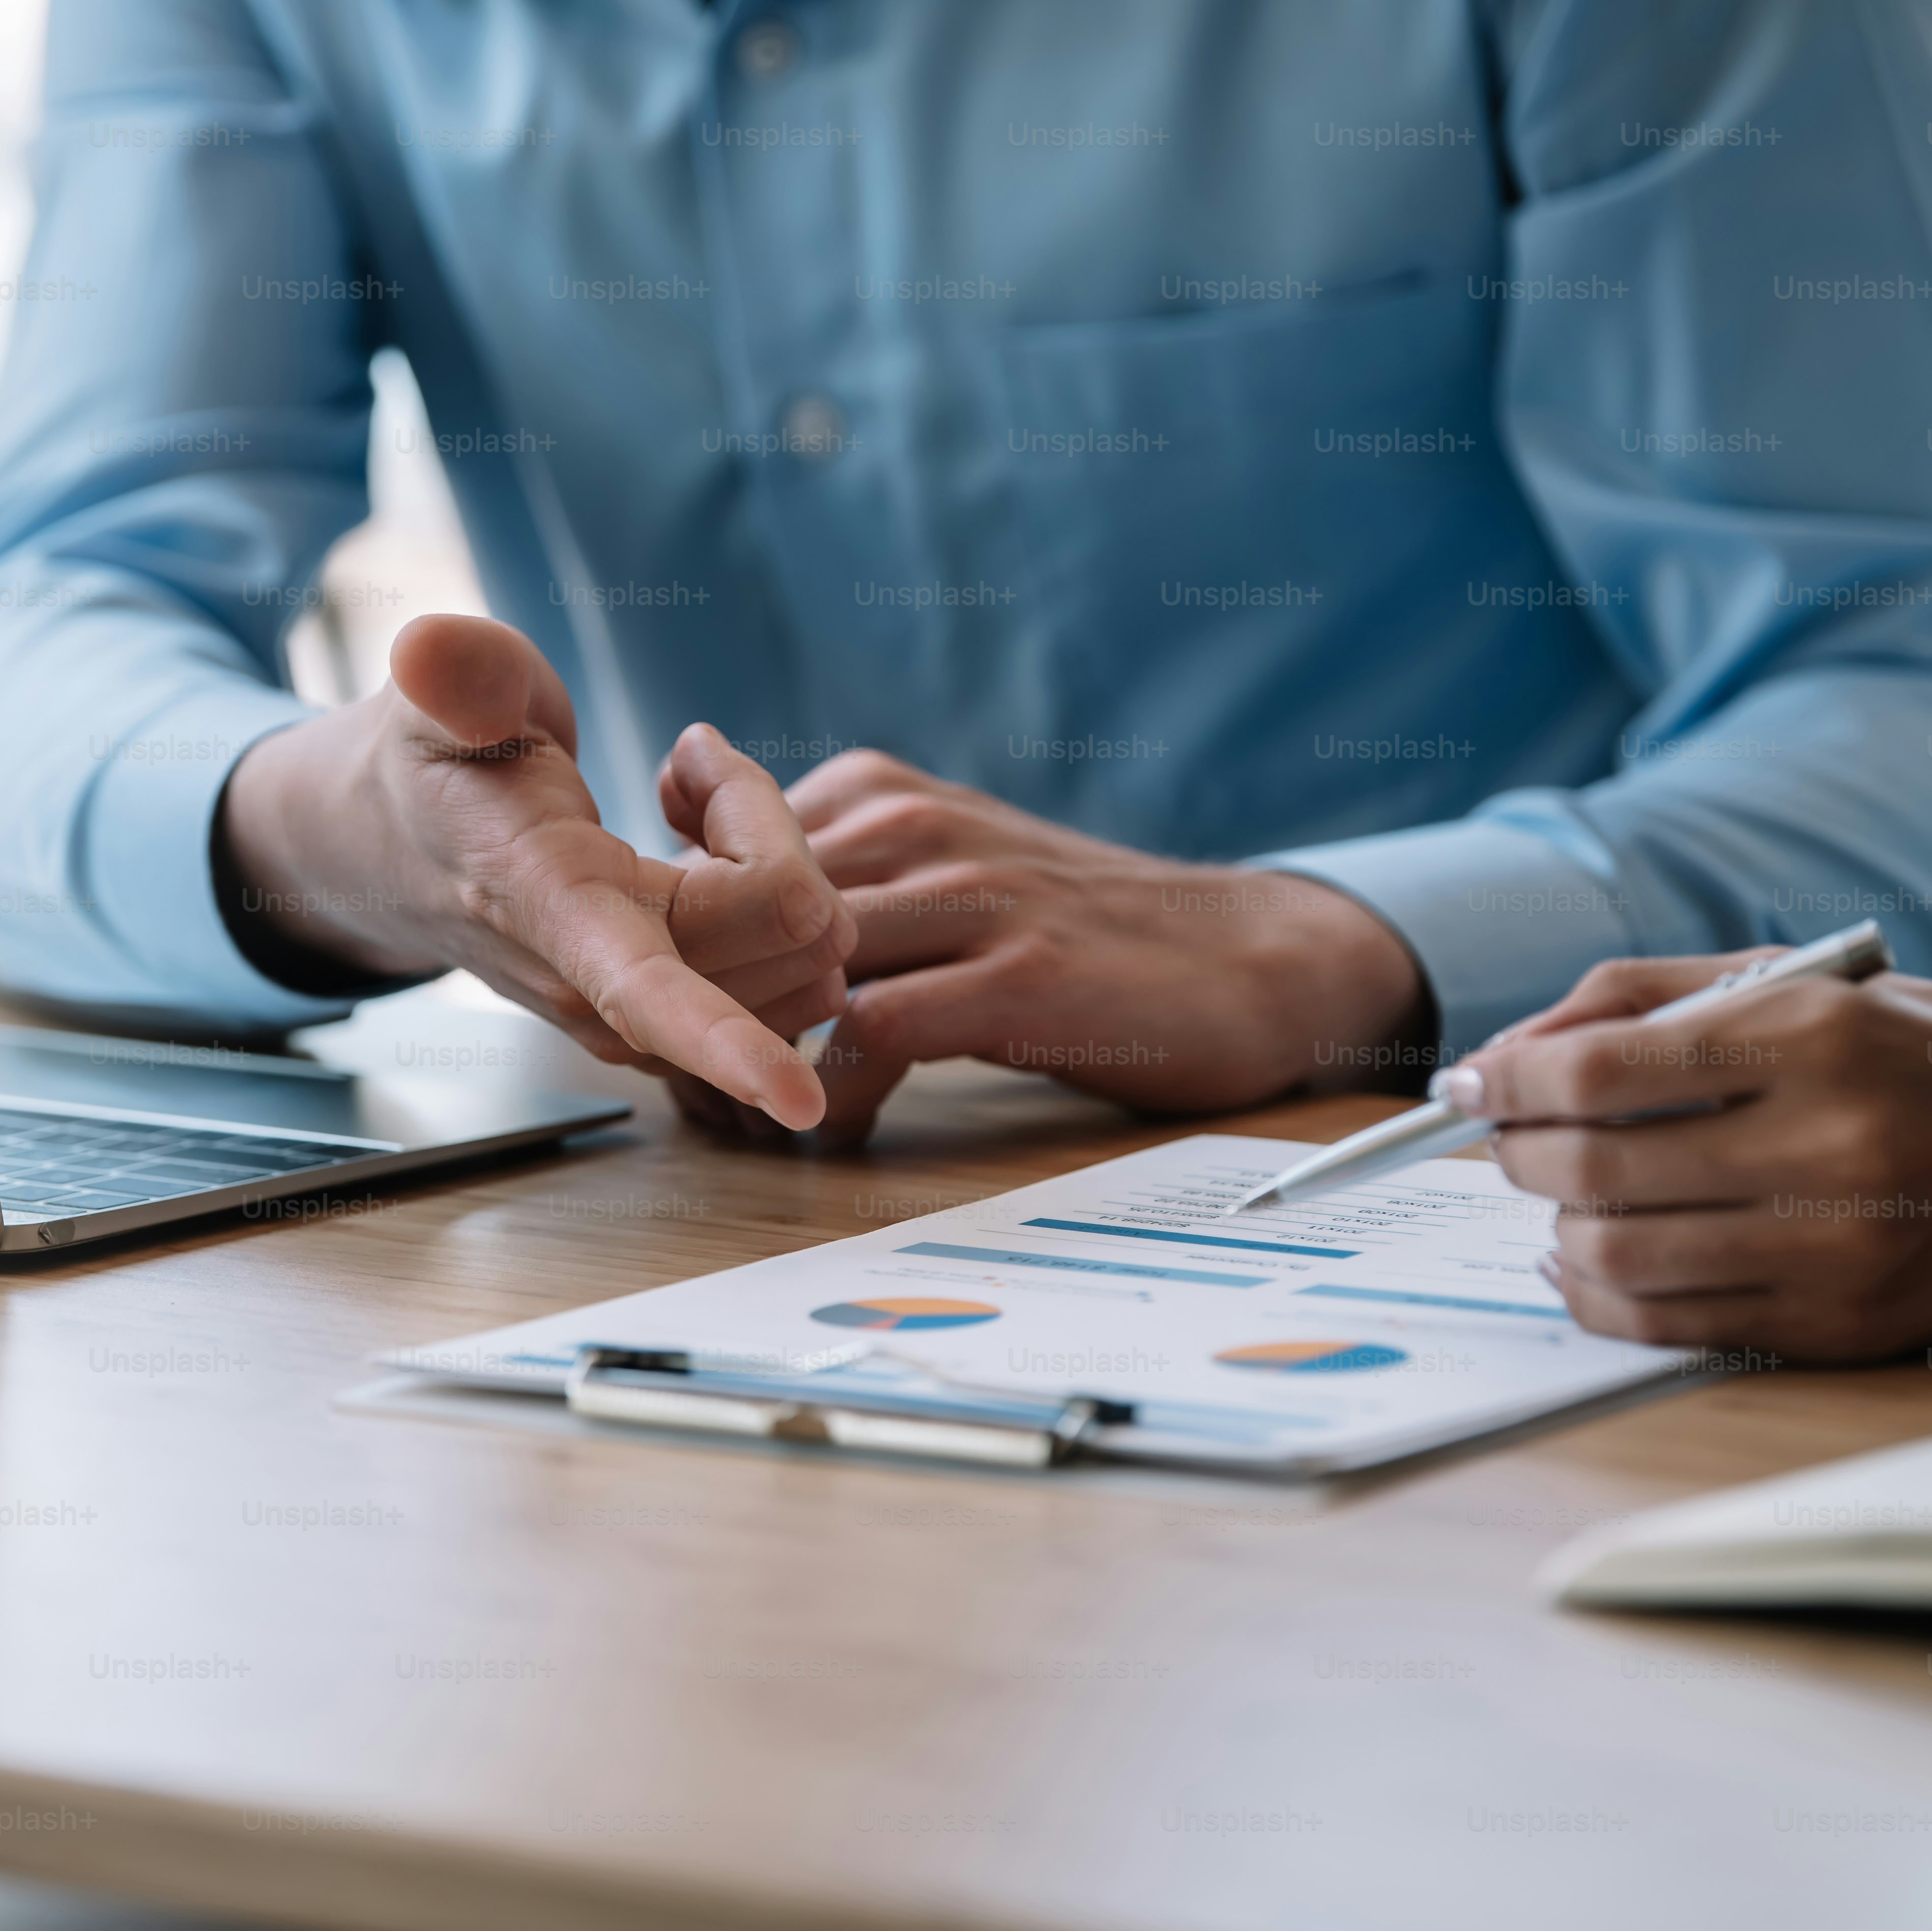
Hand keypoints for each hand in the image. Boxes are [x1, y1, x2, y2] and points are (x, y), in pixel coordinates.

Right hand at [218, 616, 848, 1127]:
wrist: (397, 849)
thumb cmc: (430, 766)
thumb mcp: (431, 698)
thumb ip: (454, 674)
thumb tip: (433, 651)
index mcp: (554, 910)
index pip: (655, 994)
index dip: (732, 1046)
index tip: (801, 1103)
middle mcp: (604, 989)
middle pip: (793, 924)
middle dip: (771, 825)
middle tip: (686, 770)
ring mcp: (641, 1019)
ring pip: (809, 947)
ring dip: (779, 861)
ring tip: (685, 809)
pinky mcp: (673, 1022)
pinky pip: (797, 963)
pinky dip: (778, 896)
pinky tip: (695, 847)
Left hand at [672, 751, 1424, 1145]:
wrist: (1249, 955)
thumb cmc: (1084, 928)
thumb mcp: (953, 866)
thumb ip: (845, 876)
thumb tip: (718, 922)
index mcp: (884, 796)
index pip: (718, 859)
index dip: (688, 949)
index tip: (682, 1019)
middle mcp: (915, 832)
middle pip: (739, 916)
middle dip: (701, 1009)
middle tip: (694, 1087)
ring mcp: (970, 903)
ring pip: (794, 975)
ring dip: (756, 1060)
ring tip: (753, 1119)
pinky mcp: (1016, 982)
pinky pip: (872, 1040)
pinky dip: (836, 1099)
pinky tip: (844, 1134)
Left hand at [1446, 955, 1931, 1361]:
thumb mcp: (1813, 984)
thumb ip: (1650, 997)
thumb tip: (1512, 1047)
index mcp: (1818, 1039)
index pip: (1598, 1069)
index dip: (1505, 1077)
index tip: (1470, 1081)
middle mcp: (1829, 1146)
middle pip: (1590, 1165)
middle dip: (1517, 1149)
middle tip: (1512, 1134)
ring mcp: (1837, 1250)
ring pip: (1613, 1255)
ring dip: (1554, 1225)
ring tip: (1564, 1196)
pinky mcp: (1839, 1328)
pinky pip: (1666, 1324)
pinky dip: (1599, 1292)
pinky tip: (1595, 1256)